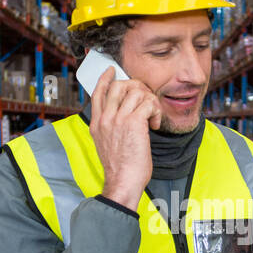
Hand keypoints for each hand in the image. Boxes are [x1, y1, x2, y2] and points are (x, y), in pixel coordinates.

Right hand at [90, 65, 160, 208]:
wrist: (122, 182)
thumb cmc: (119, 168)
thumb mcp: (107, 145)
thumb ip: (110, 128)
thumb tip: (123, 117)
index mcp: (96, 123)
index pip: (97, 92)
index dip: (105, 78)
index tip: (112, 71)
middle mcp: (105, 118)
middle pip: (118, 85)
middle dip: (137, 87)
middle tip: (146, 99)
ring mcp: (117, 119)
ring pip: (136, 91)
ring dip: (149, 101)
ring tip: (151, 117)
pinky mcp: (133, 122)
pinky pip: (148, 103)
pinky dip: (155, 111)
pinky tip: (154, 125)